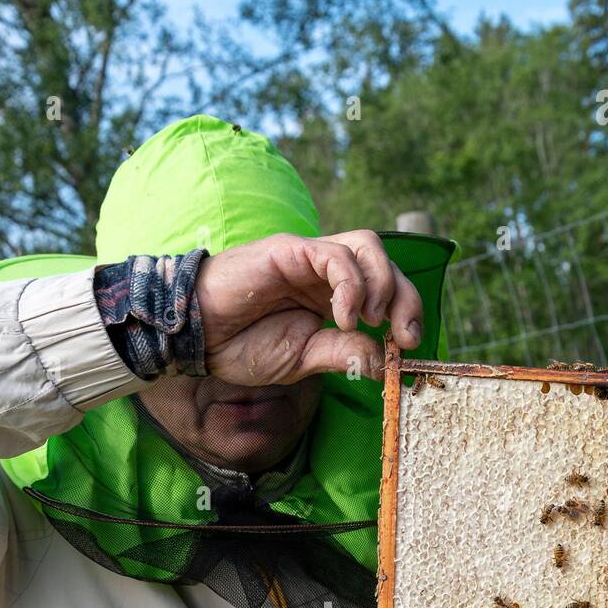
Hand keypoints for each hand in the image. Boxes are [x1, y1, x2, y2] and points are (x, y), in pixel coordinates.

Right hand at [195, 230, 421, 384]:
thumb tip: (386, 361)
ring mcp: (310, 257)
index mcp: (334, 299)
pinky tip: (343, 315)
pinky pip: (334, 254)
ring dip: (382, 284)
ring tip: (372, 320)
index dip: (407, 313)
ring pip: (368, 247)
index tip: (410, 347)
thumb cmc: (243, 346)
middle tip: (404, 336)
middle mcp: (327, 274)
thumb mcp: (304, 360)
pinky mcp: (291, 249)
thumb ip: (344, 354)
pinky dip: (350, 284)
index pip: (386, 292)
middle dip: (407, 299)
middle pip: (386, 266)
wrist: (197, 335)